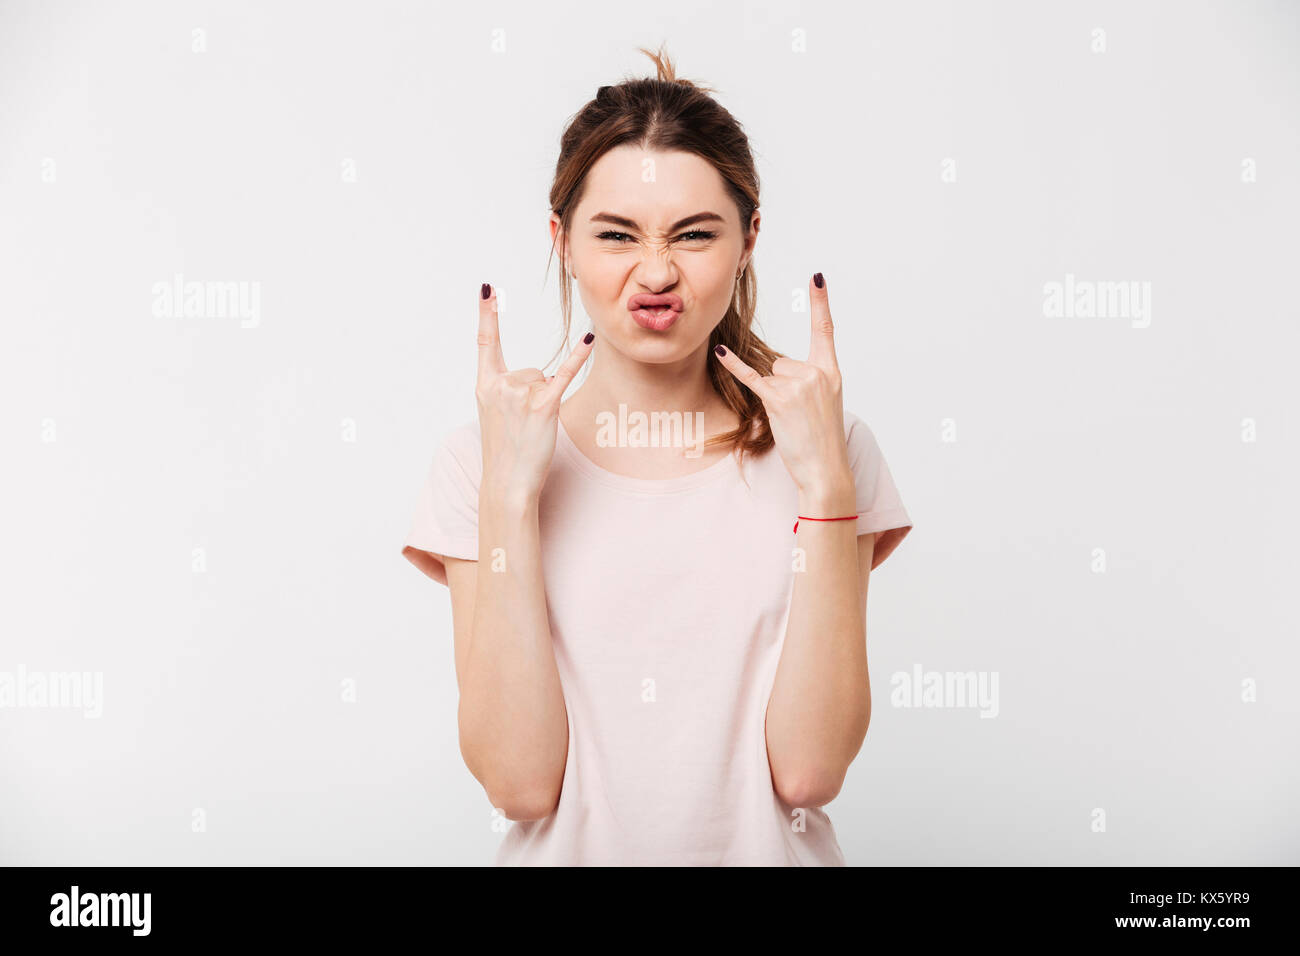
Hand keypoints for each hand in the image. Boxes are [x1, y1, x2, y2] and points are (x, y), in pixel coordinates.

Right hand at [475, 283, 594, 499]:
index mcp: (484, 386)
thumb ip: (510, 388)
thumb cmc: (505, 452)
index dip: (487, 314)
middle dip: (534, 394)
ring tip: (532, 428)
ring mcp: (521, 395)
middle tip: (522, 425)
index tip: (487, 288)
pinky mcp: (544, 407)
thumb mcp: (495, 415)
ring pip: (544, 380)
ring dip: (545, 401)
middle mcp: (500, 385)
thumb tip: (539, 376)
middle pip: (531, 369)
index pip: (486, 342)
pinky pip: (564, 376)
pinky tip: (589, 340)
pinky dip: (578, 359)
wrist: (507, 483)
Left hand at [713, 273, 853, 500]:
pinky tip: (720, 352)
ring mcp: (797, 385)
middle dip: (783, 385)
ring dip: (773, 397)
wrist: (825, 469)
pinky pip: (752, 377)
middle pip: (782, 362)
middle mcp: (816, 373)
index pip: (825, 330)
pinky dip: (734, 366)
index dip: (820, 303)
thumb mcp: (826, 402)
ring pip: (770, 375)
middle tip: (799, 413)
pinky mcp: (778, 399)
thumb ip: (808, 378)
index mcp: (831, 371)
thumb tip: (778, 368)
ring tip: (791, 419)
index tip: (816, 277)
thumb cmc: (822, 439)